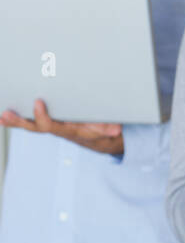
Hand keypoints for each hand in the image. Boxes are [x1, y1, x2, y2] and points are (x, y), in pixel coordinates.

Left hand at [1, 100, 123, 155]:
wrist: (101, 140)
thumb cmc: (103, 131)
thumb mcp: (109, 130)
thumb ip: (110, 129)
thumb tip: (116, 129)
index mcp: (69, 131)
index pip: (51, 125)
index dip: (42, 116)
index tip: (37, 102)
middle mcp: (58, 130)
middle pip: (35, 127)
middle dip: (20, 122)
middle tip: (6, 114)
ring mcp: (53, 127)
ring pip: (31, 125)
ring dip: (15, 121)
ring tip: (3, 116)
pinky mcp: (51, 123)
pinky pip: (32, 122)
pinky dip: (19, 119)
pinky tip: (8, 115)